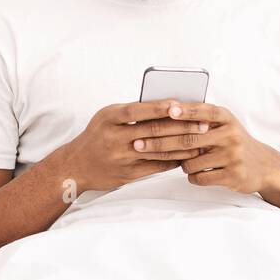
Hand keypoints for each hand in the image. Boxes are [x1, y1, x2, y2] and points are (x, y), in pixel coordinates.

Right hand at [59, 99, 215, 193]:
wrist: (75, 166)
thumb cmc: (97, 136)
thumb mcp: (107, 117)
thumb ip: (132, 111)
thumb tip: (167, 105)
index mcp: (109, 118)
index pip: (138, 110)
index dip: (160, 107)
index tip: (181, 104)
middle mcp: (114, 137)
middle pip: (153, 131)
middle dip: (182, 126)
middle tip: (203, 123)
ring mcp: (121, 158)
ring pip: (159, 150)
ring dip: (183, 145)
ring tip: (201, 139)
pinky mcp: (127, 174)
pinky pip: (157, 166)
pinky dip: (174, 160)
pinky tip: (187, 155)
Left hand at [134, 101, 279, 195]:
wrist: (262, 166)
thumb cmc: (231, 141)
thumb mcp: (222, 124)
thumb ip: (200, 118)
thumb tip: (163, 112)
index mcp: (225, 118)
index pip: (202, 111)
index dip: (184, 111)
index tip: (166, 110)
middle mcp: (230, 134)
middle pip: (188, 138)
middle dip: (158, 142)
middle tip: (136, 144)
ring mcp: (232, 156)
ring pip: (191, 162)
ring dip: (179, 164)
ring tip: (180, 161)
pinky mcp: (233, 175)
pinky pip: (200, 178)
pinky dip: (192, 177)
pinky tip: (195, 173)